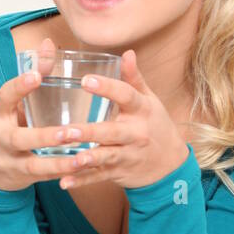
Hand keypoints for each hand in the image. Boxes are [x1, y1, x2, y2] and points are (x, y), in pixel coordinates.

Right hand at [0, 37, 110, 190]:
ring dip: (60, 162)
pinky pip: (43, 177)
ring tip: (84, 157)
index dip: (19, 86)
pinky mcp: (20, 177)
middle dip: (46, 136)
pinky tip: (83, 169)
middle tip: (71, 131)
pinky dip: (63, 173)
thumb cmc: (2, 126)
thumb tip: (49, 44)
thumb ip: (33, 75)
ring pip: (34, 164)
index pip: (4, 97)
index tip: (35, 76)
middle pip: (19, 138)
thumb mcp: (10, 102)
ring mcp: (8, 161)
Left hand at [56, 50, 189, 191]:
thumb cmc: (155, 125)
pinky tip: (64, 181)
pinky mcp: (119, 172)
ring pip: (105, 156)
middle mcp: (136, 133)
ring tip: (70, 158)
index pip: (126, 96)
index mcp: (141, 110)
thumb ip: (134, 78)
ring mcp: (127, 155)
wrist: (170, 164)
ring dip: (87, 158)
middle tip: (65, 130)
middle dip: (88, 132)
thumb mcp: (149, 100)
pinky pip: (99, 177)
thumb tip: (127, 52)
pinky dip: (81, 180)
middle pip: (111, 132)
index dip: (107, 88)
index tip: (86, 80)